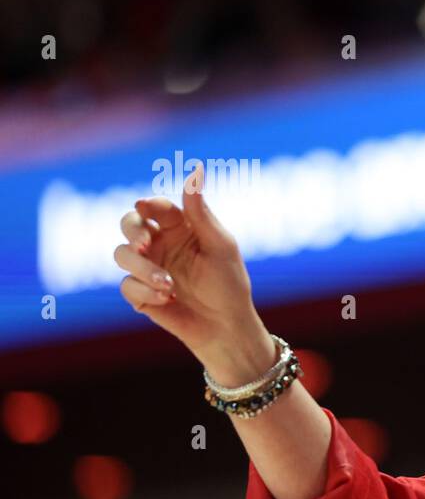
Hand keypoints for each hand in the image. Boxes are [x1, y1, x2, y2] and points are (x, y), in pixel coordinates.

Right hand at [115, 162, 263, 363]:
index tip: (147, 206)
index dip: (148, 204)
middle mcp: (160, 244)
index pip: (156, 206)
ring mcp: (147, 267)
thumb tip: (196, 171)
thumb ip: (201, 212)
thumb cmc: (229, 284)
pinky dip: (145, 291)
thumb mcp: (220, 246)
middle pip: (128, 223)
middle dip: (131, 230)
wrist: (226, 327)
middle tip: (144, 244)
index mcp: (180, 227)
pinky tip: (167, 299)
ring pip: (122, 254)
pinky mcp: (139, 293)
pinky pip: (126, 285)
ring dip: (142, 268)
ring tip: (168, 284)